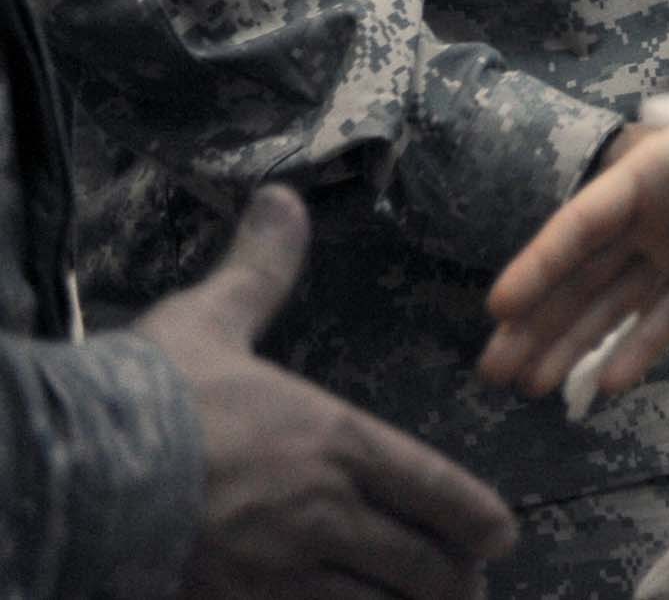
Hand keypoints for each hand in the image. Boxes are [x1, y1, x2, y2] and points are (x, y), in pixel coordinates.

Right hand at [140, 186, 517, 599]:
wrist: (76, 466)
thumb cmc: (149, 392)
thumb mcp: (212, 316)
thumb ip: (261, 269)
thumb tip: (282, 200)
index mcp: (336, 440)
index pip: (434, 487)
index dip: (476, 518)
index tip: (500, 535)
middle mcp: (325, 510)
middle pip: (419, 562)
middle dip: (453, 576)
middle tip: (467, 581)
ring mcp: (283, 569)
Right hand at [479, 57, 668, 400]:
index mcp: (649, 175)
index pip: (582, 225)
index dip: (541, 264)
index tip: (499, 307)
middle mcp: (650, 215)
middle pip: (580, 274)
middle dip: (535, 321)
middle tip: (491, 371)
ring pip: (611, 303)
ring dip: (571, 342)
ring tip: (528, 387)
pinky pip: (667, 316)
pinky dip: (640, 348)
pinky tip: (609, 385)